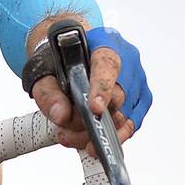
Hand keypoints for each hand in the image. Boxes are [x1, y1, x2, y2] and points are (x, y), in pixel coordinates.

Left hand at [31, 27, 151, 156]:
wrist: (71, 54)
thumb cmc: (62, 59)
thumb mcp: (44, 71)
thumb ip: (48, 92)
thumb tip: (61, 115)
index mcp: (104, 42)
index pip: (108, 65)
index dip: (103, 88)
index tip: (94, 109)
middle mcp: (127, 60)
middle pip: (119, 96)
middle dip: (93, 120)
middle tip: (67, 130)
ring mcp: (137, 81)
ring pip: (126, 115)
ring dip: (100, 133)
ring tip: (75, 139)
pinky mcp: (140, 100)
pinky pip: (131, 124)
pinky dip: (112, 137)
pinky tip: (91, 142)